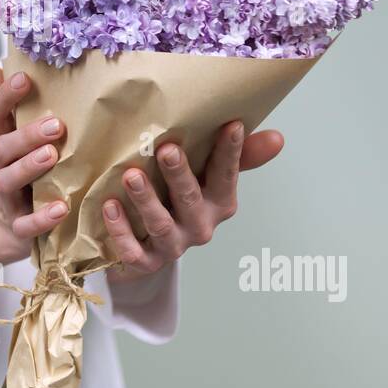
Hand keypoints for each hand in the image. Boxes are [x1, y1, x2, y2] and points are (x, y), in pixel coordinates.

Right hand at [0, 65, 69, 264]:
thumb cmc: (19, 170)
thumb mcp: (12, 136)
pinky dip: (41, 218)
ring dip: (29, 168)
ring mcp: (7, 197)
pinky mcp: (18, 226)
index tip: (25, 79)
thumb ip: (6, 105)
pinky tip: (60, 209)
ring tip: (52, 156)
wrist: (8, 224)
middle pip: (3, 147)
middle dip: (27, 135)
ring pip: (9, 181)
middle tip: (56, 125)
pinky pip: (26, 224)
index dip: (6, 96)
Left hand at [102, 121, 284, 285]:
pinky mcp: (147, 262)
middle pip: (190, 199)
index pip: (227, 174)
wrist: (150, 246)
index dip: (231, 151)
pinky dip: (121, 231)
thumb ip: (239, 158)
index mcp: (219, 202)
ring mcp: (174, 245)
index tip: (231, 125)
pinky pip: (134, 251)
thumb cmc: (182, 200)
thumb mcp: (210, 177)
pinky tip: (109, 206)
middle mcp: (200, 226)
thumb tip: (277, 138)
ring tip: (131, 176)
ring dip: (146, 200)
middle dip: (179, 174)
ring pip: (161, 225)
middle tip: (167, 149)